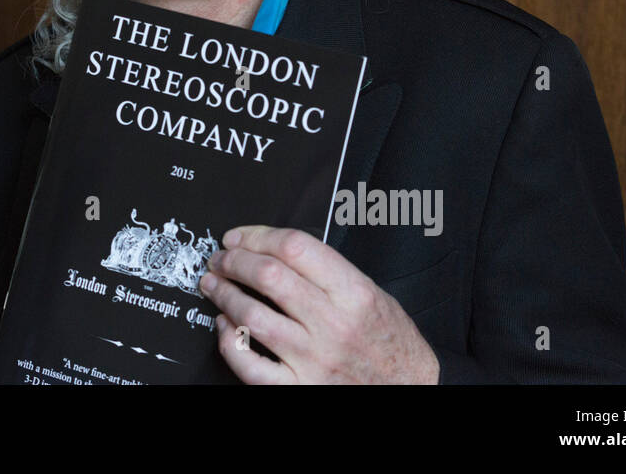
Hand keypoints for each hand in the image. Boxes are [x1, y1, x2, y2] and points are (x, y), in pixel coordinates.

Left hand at [199, 224, 438, 383]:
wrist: (411, 389)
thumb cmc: (389, 342)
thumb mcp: (371, 294)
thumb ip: (328, 270)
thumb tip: (272, 248)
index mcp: (353, 293)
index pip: (294, 247)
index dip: (256, 236)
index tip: (238, 237)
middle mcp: (333, 325)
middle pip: (267, 276)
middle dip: (233, 261)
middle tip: (220, 259)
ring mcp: (314, 359)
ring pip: (252, 316)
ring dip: (224, 295)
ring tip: (214, 285)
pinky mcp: (299, 388)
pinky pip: (250, 365)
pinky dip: (229, 342)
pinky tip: (224, 327)